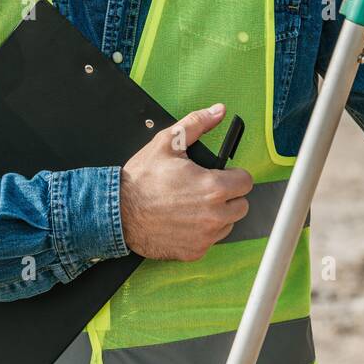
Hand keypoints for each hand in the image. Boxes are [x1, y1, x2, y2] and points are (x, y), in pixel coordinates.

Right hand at [120, 103, 253, 260]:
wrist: (118, 212)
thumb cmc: (141, 180)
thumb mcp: (167, 142)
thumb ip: (197, 124)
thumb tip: (218, 111)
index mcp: (213, 187)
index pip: (246, 182)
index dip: (234, 175)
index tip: (222, 175)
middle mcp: (214, 216)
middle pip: (241, 205)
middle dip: (228, 196)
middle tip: (206, 189)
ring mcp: (205, 237)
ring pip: (228, 224)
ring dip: (218, 215)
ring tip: (194, 204)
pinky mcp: (194, 251)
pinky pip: (210, 241)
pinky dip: (202, 232)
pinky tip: (185, 220)